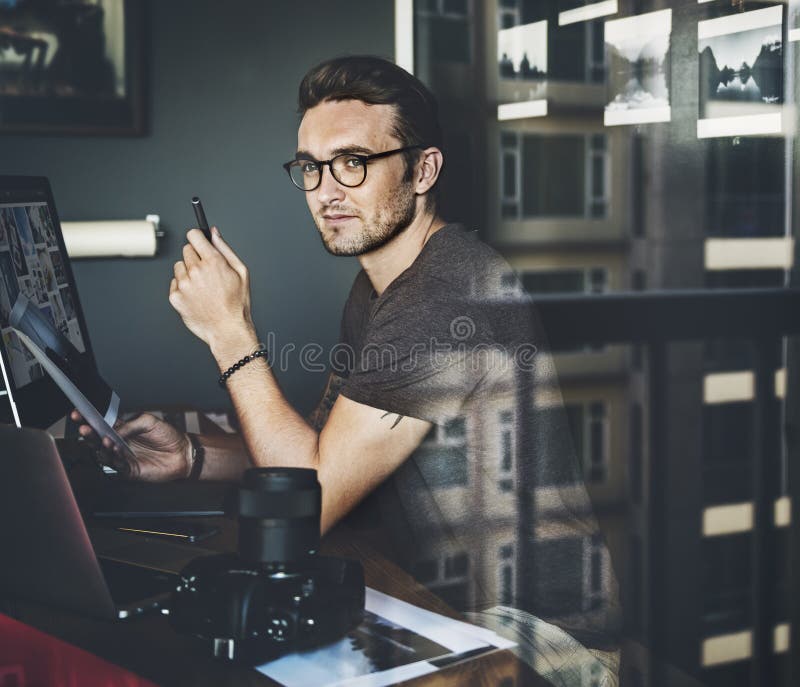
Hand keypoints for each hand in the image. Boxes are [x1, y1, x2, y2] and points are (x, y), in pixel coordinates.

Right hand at [70, 410, 191, 481]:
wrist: (183, 452)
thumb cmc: (168, 435)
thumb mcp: (148, 421)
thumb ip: (130, 425)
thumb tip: (113, 430)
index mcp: (122, 430)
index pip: (100, 425)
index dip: (88, 420)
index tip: (78, 414)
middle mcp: (120, 444)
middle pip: (98, 440)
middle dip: (89, 434)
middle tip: (85, 428)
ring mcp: (123, 458)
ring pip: (104, 454)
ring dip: (101, 447)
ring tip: (104, 439)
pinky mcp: (129, 470)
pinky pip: (117, 465)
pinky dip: (114, 457)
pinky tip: (116, 449)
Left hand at [169, 226, 255, 350]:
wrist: (227, 330)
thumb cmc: (237, 304)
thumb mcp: (241, 272)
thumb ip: (225, 249)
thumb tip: (214, 233)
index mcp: (213, 262)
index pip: (194, 235)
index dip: (197, 238)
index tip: (199, 242)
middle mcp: (196, 271)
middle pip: (187, 250)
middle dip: (196, 257)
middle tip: (207, 273)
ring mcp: (184, 284)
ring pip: (179, 266)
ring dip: (188, 273)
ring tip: (202, 287)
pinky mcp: (175, 297)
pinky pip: (174, 283)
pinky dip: (183, 288)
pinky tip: (196, 296)